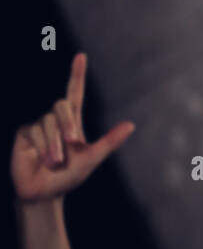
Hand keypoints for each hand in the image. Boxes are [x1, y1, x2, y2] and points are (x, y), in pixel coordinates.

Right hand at [10, 53, 134, 204]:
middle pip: (61, 106)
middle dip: (68, 124)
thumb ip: (110, 141)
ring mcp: (38, 126)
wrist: (45, 192)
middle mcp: (55, 121)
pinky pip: (35, 132)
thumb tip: (131, 125)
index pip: (74, 93)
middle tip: (73, 144)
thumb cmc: (70, 176)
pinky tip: (43, 159)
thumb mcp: (92, 158)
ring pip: (48, 122)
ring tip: (56, 162)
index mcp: (73, 123)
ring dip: (55, 144)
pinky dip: (43, 147)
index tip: (81, 56)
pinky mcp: (24, 134)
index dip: (77, 75)